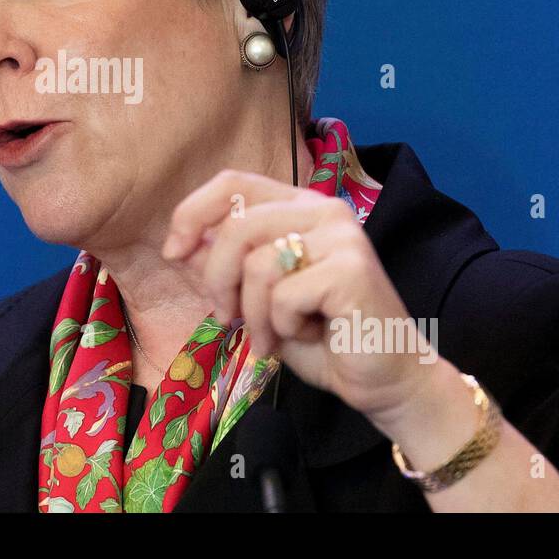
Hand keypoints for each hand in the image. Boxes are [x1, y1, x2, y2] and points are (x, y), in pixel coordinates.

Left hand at [160, 168, 435, 423]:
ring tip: (273, 335)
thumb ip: (225, 264)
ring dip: (252, 314)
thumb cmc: (320, 335)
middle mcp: (324, 210)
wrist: (384, 378)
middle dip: (217, 280)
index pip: (234, 181)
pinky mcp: (351, 271)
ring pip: (256, 264)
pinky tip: (309, 334)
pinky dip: (282, 326)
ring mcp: (342, 237)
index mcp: (300, 206)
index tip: (174, 252)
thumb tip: (181, 244)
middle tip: (228, 317)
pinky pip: (283, 295)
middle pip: (236, 226)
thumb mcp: (257, 296)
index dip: (192, 212)